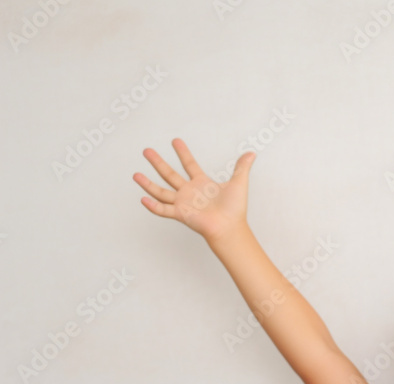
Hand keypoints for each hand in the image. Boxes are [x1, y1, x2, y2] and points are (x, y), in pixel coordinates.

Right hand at [133, 138, 255, 243]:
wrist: (231, 226)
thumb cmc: (235, 209)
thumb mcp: (238, 183)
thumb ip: (242, 167)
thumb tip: (251, 153)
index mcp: (202, 183)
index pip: (189, 164)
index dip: (182, 152)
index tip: (175, 140)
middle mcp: (189, 192)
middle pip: (169, 174)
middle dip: (157, 162)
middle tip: (146, 150)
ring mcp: (183, 203)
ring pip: (161, 191)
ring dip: (148, 183)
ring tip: (135, 175)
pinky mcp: (181, 214)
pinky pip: (163, 210)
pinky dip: (153, 206)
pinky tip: (142, 199)